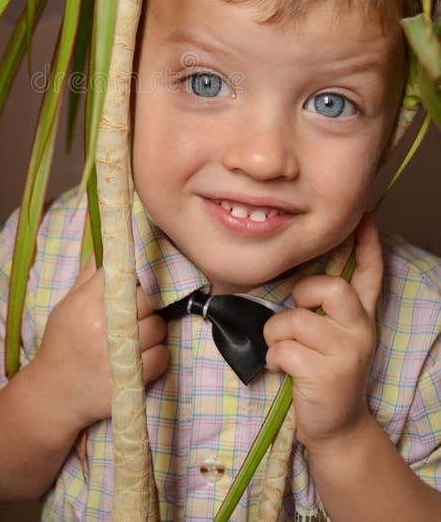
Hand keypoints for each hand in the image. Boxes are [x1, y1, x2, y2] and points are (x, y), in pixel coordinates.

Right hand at [31, 258, 168, 430]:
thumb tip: (106, 245)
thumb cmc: (61, 344)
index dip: (133, 279)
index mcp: (86, 302)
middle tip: (135, 313)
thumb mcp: (67, 306)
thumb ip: (89, 276)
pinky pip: (162, 356)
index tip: (132, 286)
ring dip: (152, 331)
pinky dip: (157, 356)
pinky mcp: (131, 380)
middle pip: (147, 299)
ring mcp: (119, 354)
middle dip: (145, 305)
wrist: (52, 395)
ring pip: (158, 327)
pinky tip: (141, 356)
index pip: (125, 274)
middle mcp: (104, 326)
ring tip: (136, 336)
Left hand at [263, 214, 382, 449]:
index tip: (364, 217)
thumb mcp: (331, 337)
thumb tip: (301, 275)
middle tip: (297, 319)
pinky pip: (283, 348)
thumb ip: (324, 308)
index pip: (369, 273)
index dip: (367, 245)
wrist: (335, 427)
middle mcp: (360, 329)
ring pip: (294, 320)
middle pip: (329, 288)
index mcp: (360, 316)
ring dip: (277, 337)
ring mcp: (348, 352)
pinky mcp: (328, 374)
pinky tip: (285, 371)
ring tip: (287, 353)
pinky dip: (274, 359)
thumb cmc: (321, 373)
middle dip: (301, 297)